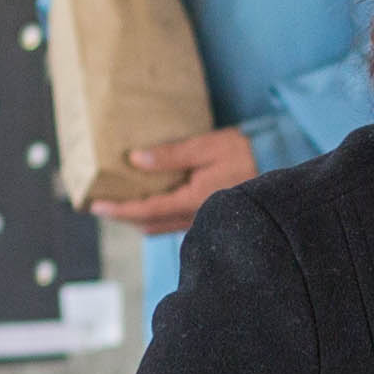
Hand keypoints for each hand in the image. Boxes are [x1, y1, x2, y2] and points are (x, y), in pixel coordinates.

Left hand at [90, 124, 259, 236]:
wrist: (279, 163)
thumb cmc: (245, 152)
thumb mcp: (207, 146)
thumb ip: (172, 155)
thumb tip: (136, 160)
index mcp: (192, 200)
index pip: (145, 211)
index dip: (117, 210)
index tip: (94, 206)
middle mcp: (195, 216)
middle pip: (148, 224)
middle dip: (123, 216)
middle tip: (99, 206)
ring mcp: (203, 219)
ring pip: (161, 226)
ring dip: (138, 218)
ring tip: (120, 206)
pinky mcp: (210, 215)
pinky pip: (175, 223)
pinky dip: (156, 216)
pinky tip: (151, 204)